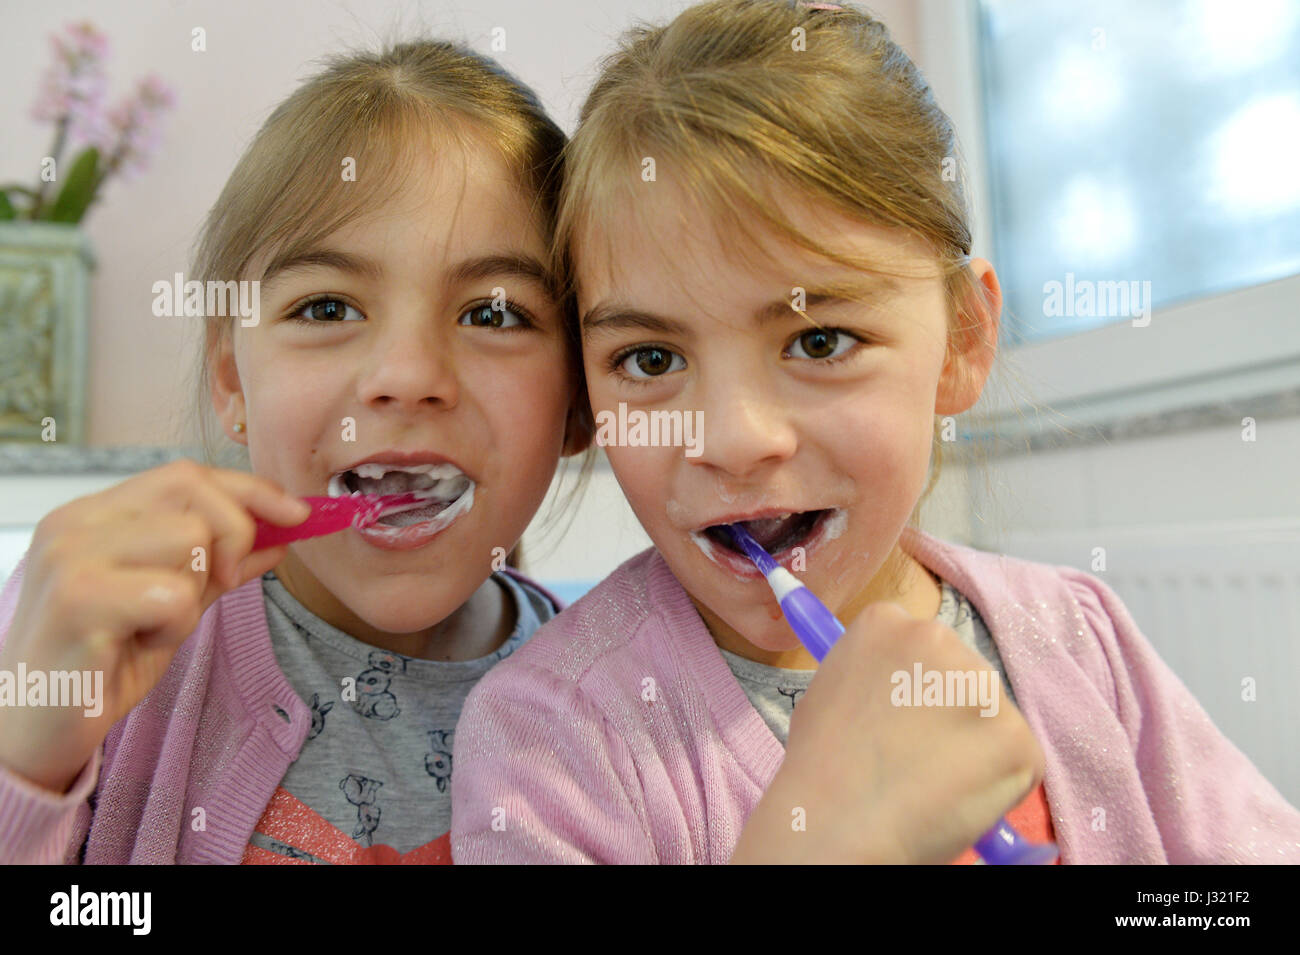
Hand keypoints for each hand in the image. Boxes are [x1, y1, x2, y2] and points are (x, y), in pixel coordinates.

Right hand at [0, 460, 309, 793]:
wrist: (33, 728)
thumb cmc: (98, 663)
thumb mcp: (171, 604)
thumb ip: (219, 565)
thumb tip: (280, 535)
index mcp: (93, 514)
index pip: (185, 475)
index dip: (250, 490)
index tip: (297, 514)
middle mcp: (76, 523)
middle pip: (194, 493)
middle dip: (235, 535)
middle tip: (222, 586)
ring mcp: (72, 557)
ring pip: (191, 541)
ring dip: (193, 594)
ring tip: (154, 625)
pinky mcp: (78, 600)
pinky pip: (173, 595)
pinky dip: (174, 627)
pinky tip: (138, 645)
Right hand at [731, 600, 1043, 863]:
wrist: (835, 819)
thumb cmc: (818, 766)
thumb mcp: (828, 690)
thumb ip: (869, 675)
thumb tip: (894, 686)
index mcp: (884, 622)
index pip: (919, 646)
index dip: (912, 688)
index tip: (899, 719)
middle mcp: (937, 637)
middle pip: (961, 675)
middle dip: (950, 713)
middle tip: (916, 758)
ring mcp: (981, 685)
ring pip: (992, 718)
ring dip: (974, 748)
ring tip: (927, 784)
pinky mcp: (1016, 735)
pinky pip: (1019, 760)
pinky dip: (998, 785)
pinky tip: (953, 799)